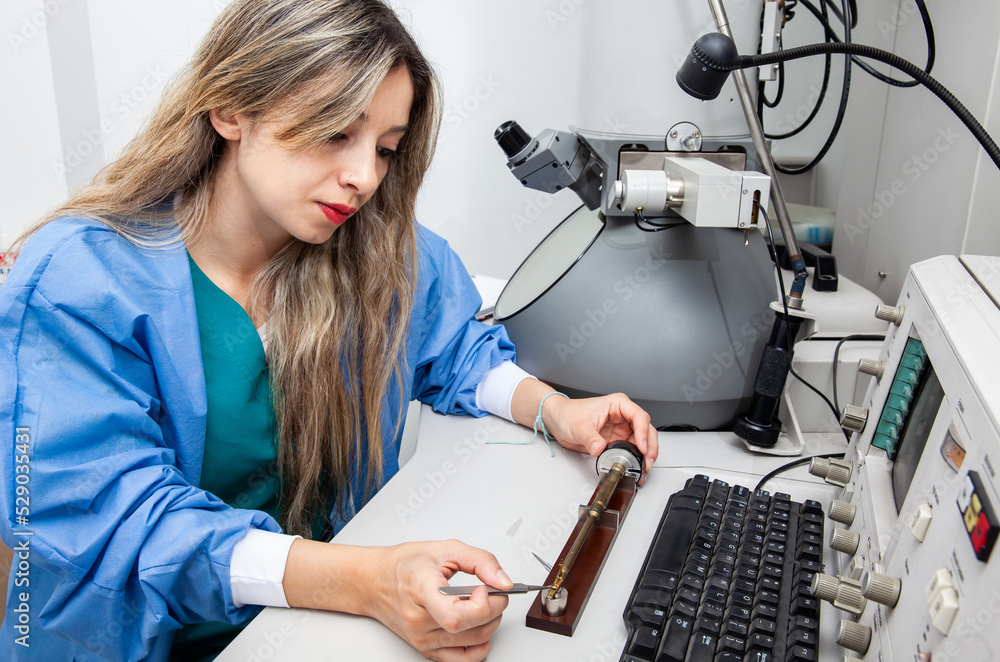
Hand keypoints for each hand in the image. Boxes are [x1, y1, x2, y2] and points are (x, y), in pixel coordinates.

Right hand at [370, 540, 511, 661]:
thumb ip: (481, 561)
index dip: (483, 605)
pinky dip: (479, 644)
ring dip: (490, 623)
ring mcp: (422, 639)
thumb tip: (504, 581)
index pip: (457, 616)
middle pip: (472, 629)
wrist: (374, 581)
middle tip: (491, 590)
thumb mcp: (445, 549)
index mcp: (421, 590)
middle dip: (495, 609)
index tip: (486, 589)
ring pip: (474, 643)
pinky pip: (463, 659)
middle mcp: (419, 620)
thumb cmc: (405, 565)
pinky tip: (476, 626)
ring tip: (482, 603)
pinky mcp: (425, 650)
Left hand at [543, 392, 658, 483]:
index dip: (643, 432)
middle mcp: (623, 416)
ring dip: (646, 455)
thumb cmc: (568, 414)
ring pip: (643, 441)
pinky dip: (637, 460)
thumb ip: (590, 438)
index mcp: (617, 405)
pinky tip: (637, 468)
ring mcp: (622, 429)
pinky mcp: (617, 440)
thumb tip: (600, 449)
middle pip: (646, 429)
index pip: (638, 416)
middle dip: (650, 446)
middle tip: (647, 461)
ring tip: (644, 468)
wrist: (558, 420)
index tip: (642, 447)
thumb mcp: (578, 426)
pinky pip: (632, 450)